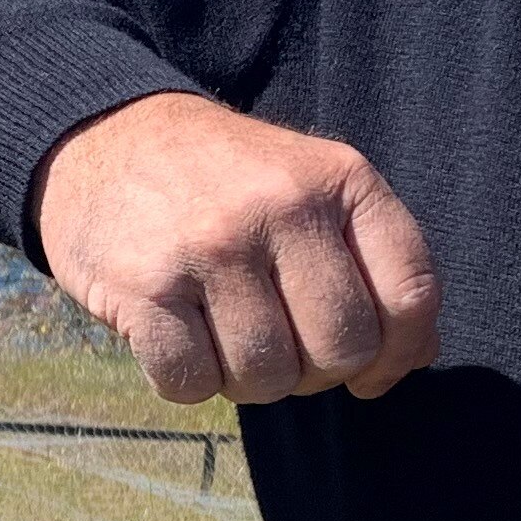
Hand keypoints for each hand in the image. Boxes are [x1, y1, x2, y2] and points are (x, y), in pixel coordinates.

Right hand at [30, 92, 440, 406]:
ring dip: (248, 380)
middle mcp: (279, 207)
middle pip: (341, 349)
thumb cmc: (224, 181)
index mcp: (339, 179)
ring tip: (225, 336)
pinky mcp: (143, 286)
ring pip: (267, 377)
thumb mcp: (311, 187)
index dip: (399, 353)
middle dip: (317, 373)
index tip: (372, 370)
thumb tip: (414, 355)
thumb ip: (371, 260)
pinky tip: (178, 338)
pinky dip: (188, 381)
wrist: (105, 137)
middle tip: (283, 347)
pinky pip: (192, 384)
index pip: (411, 294)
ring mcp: (209, 247)